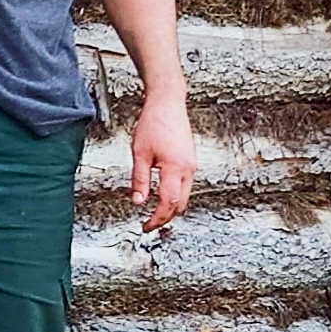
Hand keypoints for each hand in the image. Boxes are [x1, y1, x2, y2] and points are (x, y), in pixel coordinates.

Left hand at [130, 89, 198, 231]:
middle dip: (165, 217)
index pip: (167, 203)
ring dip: (171, 207)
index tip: (146, 226)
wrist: (168, 104)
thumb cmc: (154, 123)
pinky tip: (162, 197)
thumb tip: (138, 201)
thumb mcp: (140, 153)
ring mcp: (192, 166)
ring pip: (184, 196)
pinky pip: (185, 186)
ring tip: (155, 214)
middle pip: (179, 204)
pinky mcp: (190, 161)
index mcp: (175, 169)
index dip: (157, 218)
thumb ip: (140, 180)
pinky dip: (175, 196)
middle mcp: (188, 169)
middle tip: (149, 224)